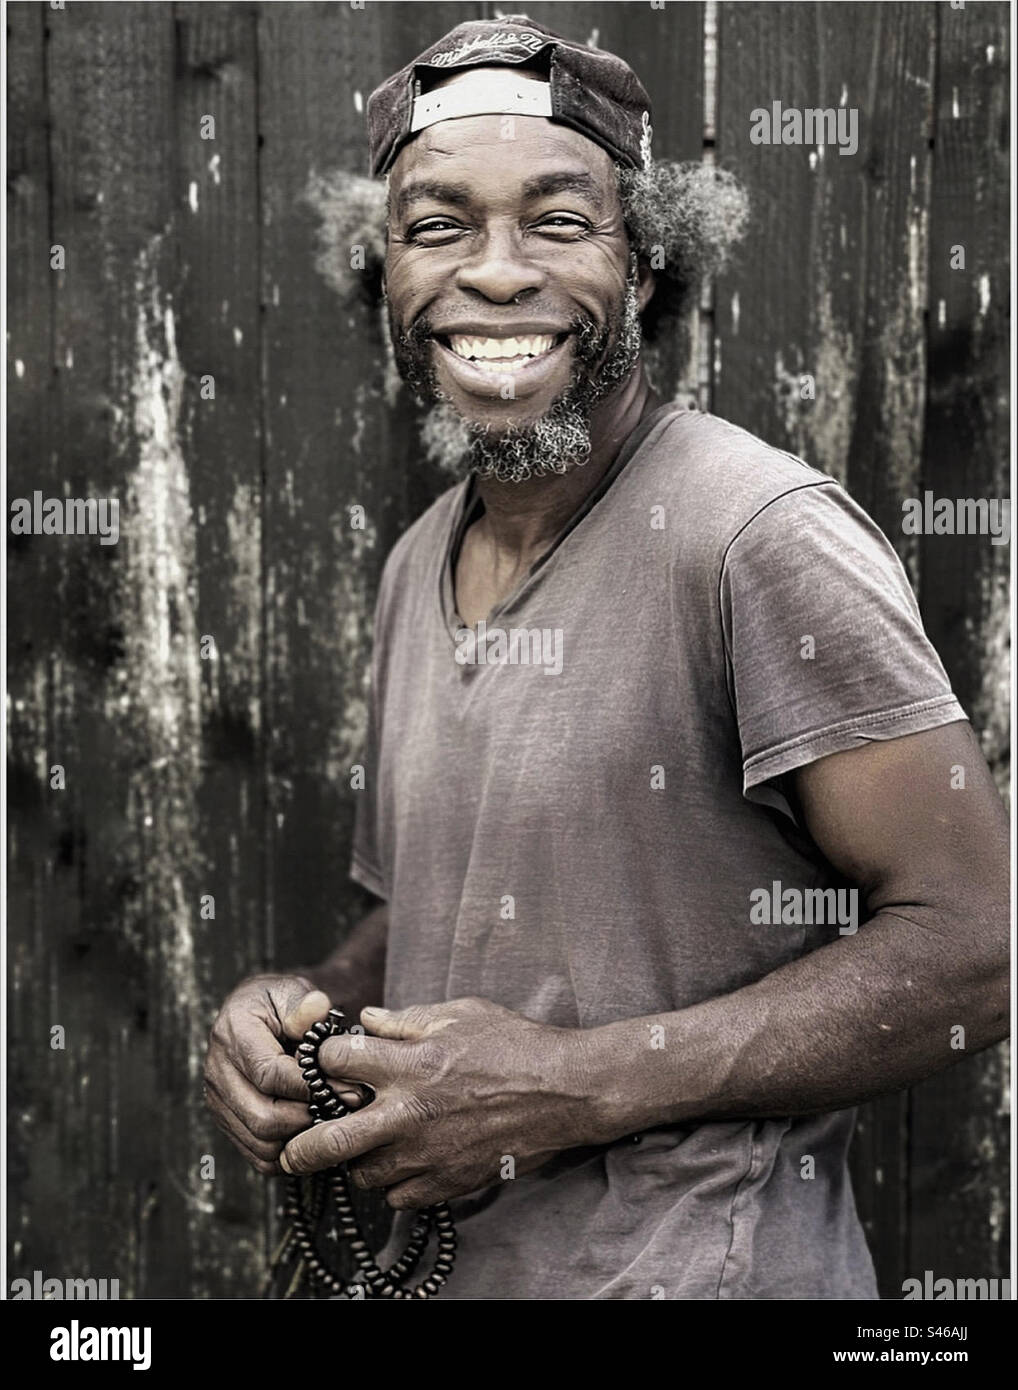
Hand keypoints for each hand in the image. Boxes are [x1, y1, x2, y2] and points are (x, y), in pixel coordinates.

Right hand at [203, 974, 367, 1174]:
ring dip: (301, 1139)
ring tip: (330, 1120)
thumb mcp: (294, 991)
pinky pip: (258, 1155)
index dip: (312, 1087)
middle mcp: (217, 1070)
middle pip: (263, 1117)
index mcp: (234, 1032)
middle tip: (342, 1109)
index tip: (348, 1088)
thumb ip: (307, 1004)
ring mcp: (218, 1099)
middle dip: (309, 1118)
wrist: (259, 1013)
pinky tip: (313, 1132)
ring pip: (261, 1143)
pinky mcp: (227, 1120)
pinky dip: (290, 1153)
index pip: (271, 1074)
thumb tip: (318, 1007)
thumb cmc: (281, 1002)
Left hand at [279, 997, 595, 1207]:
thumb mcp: (460, 1013)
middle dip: (301, 1147)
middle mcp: (409, 1114)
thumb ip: (406, 1020)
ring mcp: (427, 1154)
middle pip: (329, 1141)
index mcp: (409, 1065)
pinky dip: (394, 1182)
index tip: (328, 1062)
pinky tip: (405, 1161)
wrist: (564, 1092)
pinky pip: (399, 1196)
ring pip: (362, 1174)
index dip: (325, 1059)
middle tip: (292, 1149)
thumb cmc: (515, 1044)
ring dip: (356, 1161)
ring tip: (366, 1145)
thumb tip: (366, 1019)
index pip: (335, 1064)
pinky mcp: (446, 1183)